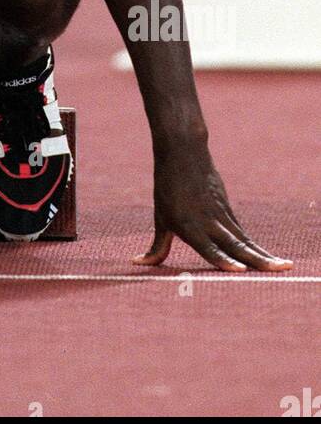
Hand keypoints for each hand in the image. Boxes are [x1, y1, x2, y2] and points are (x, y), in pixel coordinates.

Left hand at [133, 141, 291, 272]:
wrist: (183, 152)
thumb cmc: (167, 187)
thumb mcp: (160, 216)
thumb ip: (157, 245)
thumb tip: (139, 263)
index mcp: (188, 224)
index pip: (208, 246)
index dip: (223, 259)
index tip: (240, 271)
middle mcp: (208, 221)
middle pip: (236, 245)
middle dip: (257, 260)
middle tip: (278, 271)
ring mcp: (221, 214)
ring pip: (245, 239)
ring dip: (263, 255)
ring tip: (283, 267)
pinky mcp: (228, 209)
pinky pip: (242, 232)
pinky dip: (255, 246)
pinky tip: (268, 258)